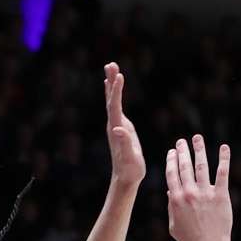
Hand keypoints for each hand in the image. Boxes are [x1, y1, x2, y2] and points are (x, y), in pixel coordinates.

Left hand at [103, 63, 145, 190]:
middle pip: (111, 99)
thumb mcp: (130, 156)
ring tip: (111, 68)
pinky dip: (114, 95)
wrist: (125, 177)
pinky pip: (116, 107)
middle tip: (110, 63)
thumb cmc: (130, 168)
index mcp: (116, 128)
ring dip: (111, 85)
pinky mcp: (120, 128)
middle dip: (111, 81)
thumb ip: (125, 143)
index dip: (116, 90)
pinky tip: (113, 89)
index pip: (115, 105)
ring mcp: (116, 125)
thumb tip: (117, 129)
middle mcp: (114, 124)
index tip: (119, 74)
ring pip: (112, 101)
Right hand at [166, 135, 232, 240]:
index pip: (171, 174)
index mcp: (175, 199)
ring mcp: (205, 193)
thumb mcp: (173, 226)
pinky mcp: (221, 196)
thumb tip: (170, 191)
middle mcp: (189, 193)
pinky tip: (224, 148)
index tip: (172, 151)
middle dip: (182, 151)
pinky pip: (222, 173)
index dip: (171, 160)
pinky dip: (224, 159)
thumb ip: (171, 207)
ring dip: (199, 150)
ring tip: (197, 138)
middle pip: (184, 166)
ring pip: (201, 166)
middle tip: (181, 141)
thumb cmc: (191, 240)